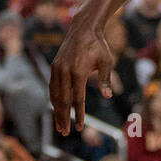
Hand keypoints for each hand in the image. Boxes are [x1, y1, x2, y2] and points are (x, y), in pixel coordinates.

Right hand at [49, 19, 115, 134]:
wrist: (83, 28)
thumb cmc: (98, 45)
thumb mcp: (107, 61)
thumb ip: (106, 79)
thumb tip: (108, 96)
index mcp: (78, 71)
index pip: (77, 98)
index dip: (79, 114)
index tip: (80, 127)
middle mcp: (65, 70)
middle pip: (63, 100)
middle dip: (64, 117)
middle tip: (65, 133)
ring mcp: (57, 68)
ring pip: (55, 94)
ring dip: (57, 111)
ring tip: (59, 126)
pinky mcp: (54, 66)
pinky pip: (52, 86)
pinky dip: (54, 99)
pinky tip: (56, 109)